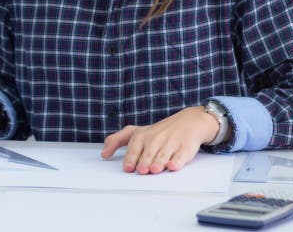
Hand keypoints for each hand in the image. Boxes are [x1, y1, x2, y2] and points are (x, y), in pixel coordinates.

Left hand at [100, 106, 219, 173]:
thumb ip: (117, 140)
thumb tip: (103, 154)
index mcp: (142, 135)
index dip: (131, 158)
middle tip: (142, 169)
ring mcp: (171, 143)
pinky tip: (172, 165)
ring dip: (158, 163)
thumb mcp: (137, 132)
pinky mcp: (185, 149)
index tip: (129, 167)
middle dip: (145, 162)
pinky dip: (176, 162)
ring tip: (154, 169)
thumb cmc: (159, 131)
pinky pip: (180, 157)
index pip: (134, 147)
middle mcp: (156, 138)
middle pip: (148, 154)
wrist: (189, 122)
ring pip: (162, 156)